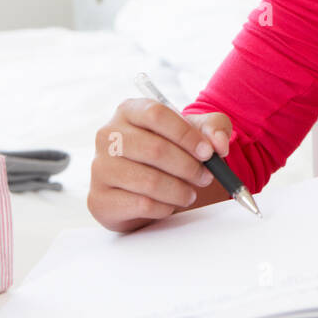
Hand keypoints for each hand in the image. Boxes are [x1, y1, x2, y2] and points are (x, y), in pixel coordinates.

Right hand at [88, 99, 233, 232]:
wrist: (144, 186)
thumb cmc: (170, 150)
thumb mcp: (195, 132)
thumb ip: (214, 128)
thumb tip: (219, 144)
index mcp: (129, 111)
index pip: (157, 114)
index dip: (186, 135)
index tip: (208, 152)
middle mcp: (107, 135)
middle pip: (154, 149)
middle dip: (188, 167)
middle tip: (206, 177)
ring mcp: (100, 168)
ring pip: (149, 181)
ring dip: (179, 190)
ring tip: (191, 193)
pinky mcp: (99, 199)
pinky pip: (140, 204)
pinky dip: (164, 207)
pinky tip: (170, 204)